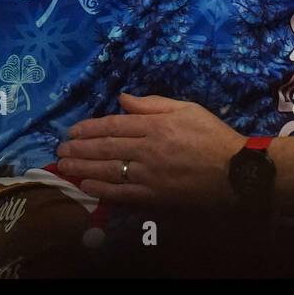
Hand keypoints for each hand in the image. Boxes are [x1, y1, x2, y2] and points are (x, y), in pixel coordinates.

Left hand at [56, 93, 245, 206]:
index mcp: (155, 125)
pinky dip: (101, 189)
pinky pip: (121, 192)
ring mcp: (148, 174)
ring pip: (108, 169)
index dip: (89, 128)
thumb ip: (153, 103)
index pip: (113, 125)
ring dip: (83, 167)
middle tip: (59, 151)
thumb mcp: (187, 108)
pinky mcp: (153, 196)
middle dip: (79, 148)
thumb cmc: (212, 136)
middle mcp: (147, 148)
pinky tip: (86, 186)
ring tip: (64, 166)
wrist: (234, 171)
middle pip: (105, 147)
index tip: (72, 131)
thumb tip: (123, 98)